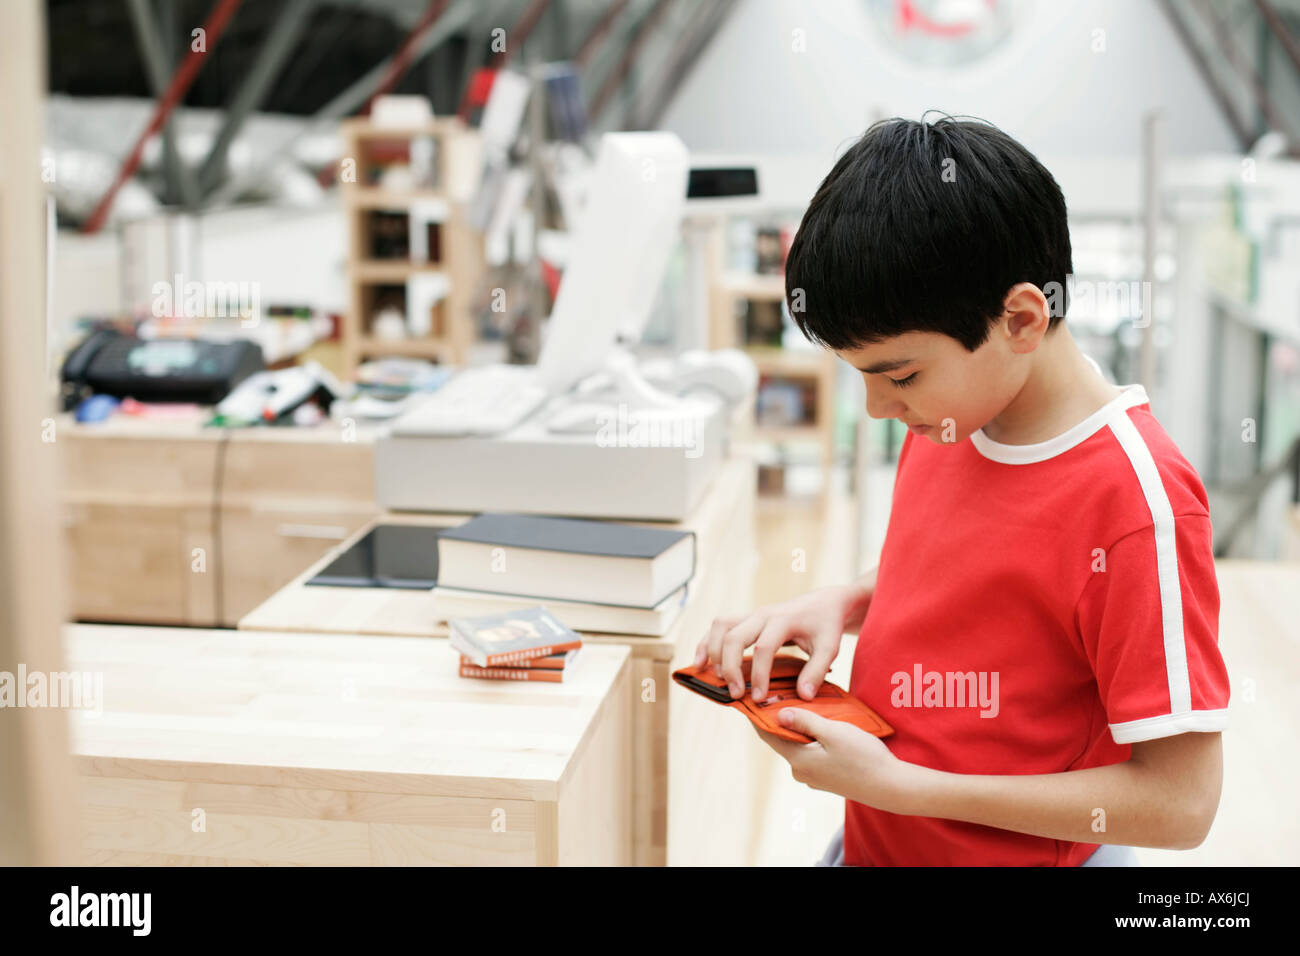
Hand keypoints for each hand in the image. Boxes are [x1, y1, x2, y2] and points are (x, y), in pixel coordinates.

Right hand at [694, 582, 872, 702]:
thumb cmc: (825, 626)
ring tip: (717, 678)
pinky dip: (706, 642)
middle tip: (736, 693)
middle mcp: (763, 614)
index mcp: (784, 620)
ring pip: (721, 627)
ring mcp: (751, 614)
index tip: (758, 698)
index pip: (764, 648)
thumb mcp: (829, 648)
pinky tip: (700, 662)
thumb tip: (802, 696)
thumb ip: (817, 671)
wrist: (822, 603)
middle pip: (735, 637)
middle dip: (731, 667)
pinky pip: (719, 626)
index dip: (758, 674)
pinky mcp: (745, 619)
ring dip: (714, 652)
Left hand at [755, 707, 917, 813]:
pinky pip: (812, 752)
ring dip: (802, 727)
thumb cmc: (863, 757)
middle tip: (786, 692)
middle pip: (784, 738)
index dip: (759, 715)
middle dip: (784, 717)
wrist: (890, 787)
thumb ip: (805, 722)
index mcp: (798, 760)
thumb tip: (779, 714)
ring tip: (809, 705)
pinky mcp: (826, 777)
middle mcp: (800, 771)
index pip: (767, 734)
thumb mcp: (833, 732)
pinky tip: (825, 725)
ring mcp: (813, 776)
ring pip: (800, 744)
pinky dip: (814, 738)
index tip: (754, 697)